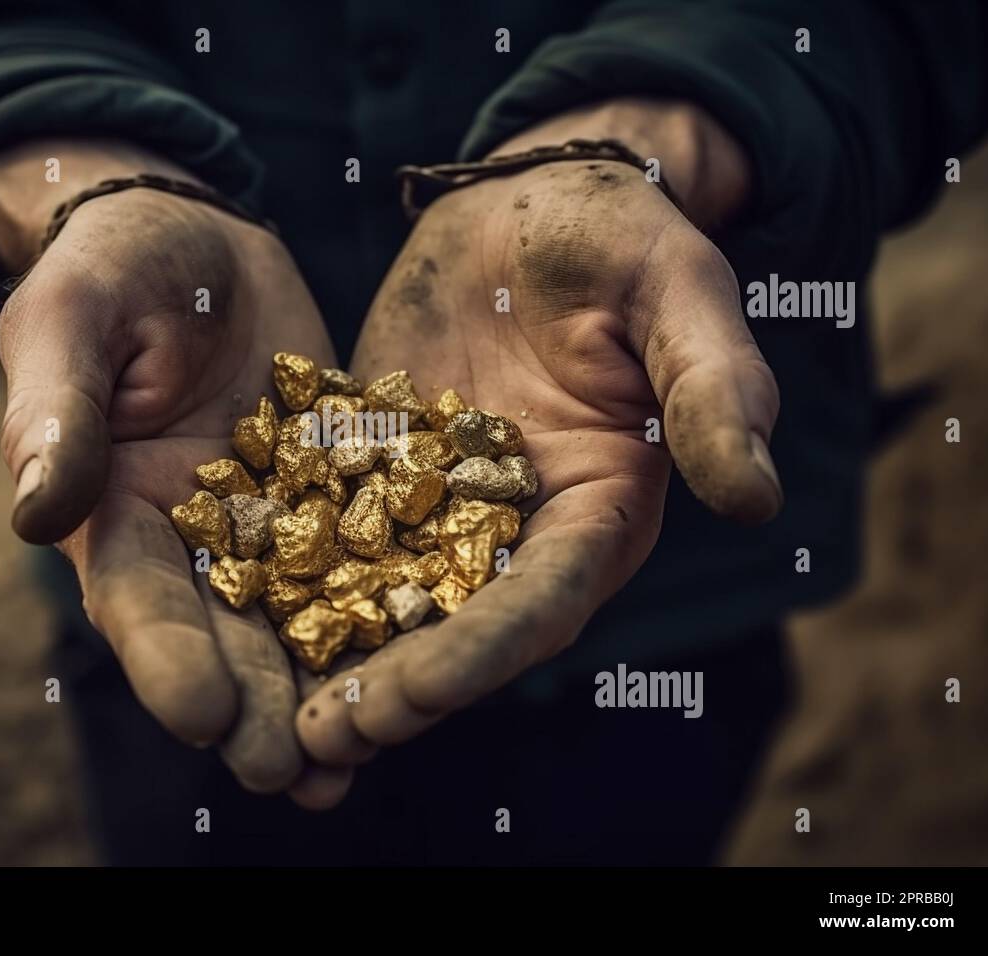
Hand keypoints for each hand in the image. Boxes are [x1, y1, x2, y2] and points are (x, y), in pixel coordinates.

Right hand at [0, 141, 350, 803]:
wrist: (198, 238)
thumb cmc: (115, 265)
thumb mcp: (75, 317)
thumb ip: (56, 411)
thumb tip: (32, 515)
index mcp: (113, 510)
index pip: (135, 597)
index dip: (166, 659)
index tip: (204, 714)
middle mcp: (191, 538)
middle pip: (221, 635)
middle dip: (253, 707)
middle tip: (288, 775)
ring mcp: (267, 523)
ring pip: (295, 619)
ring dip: (319, 690)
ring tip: (350, 762)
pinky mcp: (334, 495)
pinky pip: (365, 556)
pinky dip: (386, 612)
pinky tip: (423, 660)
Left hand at [296, 100, 782, 773]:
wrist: (524, 203)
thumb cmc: (617, 235)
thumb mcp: (676, 289)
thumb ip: (714, 385)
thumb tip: (756, 497)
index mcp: (601, 504)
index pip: (545, 598)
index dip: (483, 651)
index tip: (415, 695)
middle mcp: (521, 527)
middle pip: (460, 625)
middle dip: (396, 685)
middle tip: (320, 741)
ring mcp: (444, 504)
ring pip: (390, 598)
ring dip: (337, 659)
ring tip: (273, 721)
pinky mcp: (380, 470)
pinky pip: (331, 532)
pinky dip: (291, 579)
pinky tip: (231, 614)